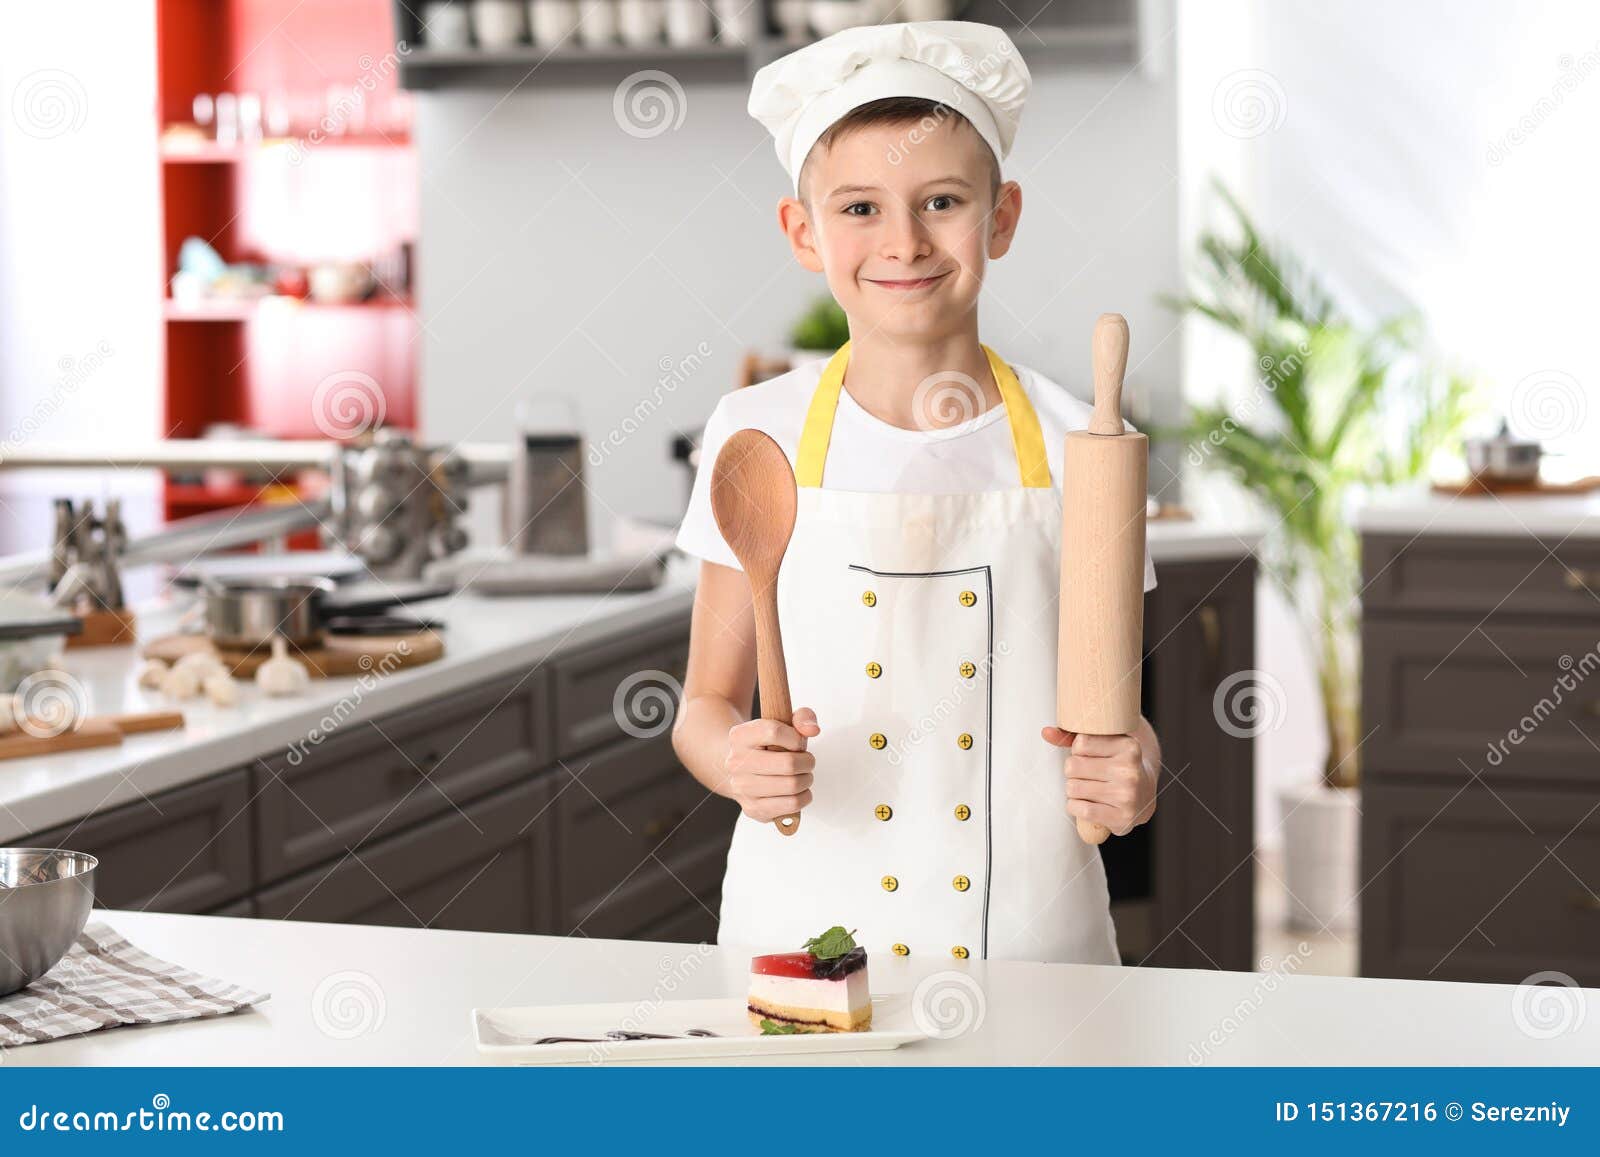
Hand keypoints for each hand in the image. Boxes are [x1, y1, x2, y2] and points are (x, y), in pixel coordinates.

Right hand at [724, 708, 818, 823]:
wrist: (741, 769)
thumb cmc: (767, 746)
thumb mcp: (782, 723)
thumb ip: (802, 717)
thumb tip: (812, 730)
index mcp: (739, 736)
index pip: (774, 732)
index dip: (796, 737)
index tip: (797, 742)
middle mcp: (736, 763)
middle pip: (789, 764)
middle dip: (807, 762)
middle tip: (806, 761)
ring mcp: (742, 788)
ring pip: (792, 786)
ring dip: (806, 780)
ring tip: (802, 775)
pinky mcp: (752, 808)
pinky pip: (791, 805)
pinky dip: (803, 797)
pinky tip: (797, 790)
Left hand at [1040, 727, 1155, 836]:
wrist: (1145, 795)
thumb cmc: (1117, 765)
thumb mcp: (1104, 745)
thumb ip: (1073, 737)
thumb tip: (1045, 732)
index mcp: (1128, 746)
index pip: (1081, 743)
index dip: (1078, 750)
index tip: (1090, 755)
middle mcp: (1130, 770)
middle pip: (1072, 766)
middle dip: (1073, 772)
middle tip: (1086, 775)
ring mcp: (1127, 795)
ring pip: (1073, 788)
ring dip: (1073, 790)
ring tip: (1088, 789)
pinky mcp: (1122, 817)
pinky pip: (1080, 809)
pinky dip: (1075, 807)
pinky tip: (1086, 803)